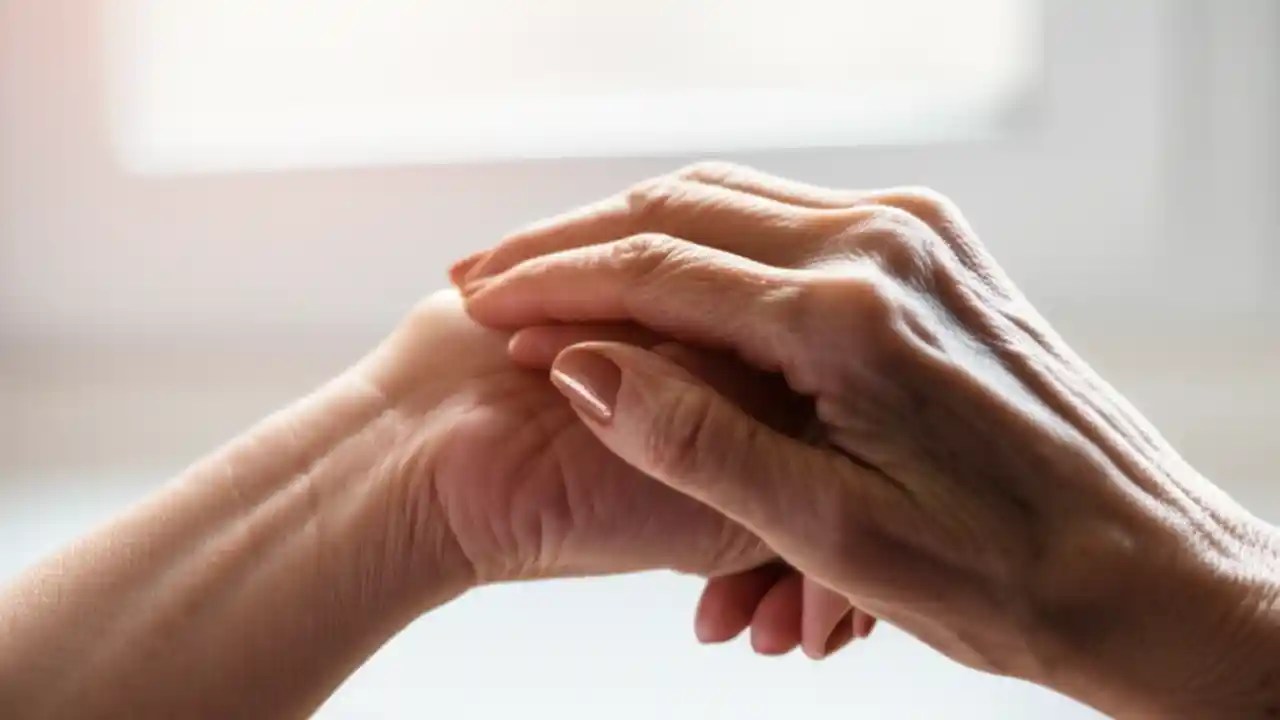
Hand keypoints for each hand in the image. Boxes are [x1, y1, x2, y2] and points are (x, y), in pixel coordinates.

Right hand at [455, 163, 1279, 716]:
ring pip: (730, 205)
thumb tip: (585, 365)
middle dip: (573, 246)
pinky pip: (785, 223)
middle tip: (486, 281)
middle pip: (683, 211)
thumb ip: (695, 439)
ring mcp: (914, 238)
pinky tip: (661, 284)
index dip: (551, 284)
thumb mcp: (831, 533)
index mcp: (848, 312)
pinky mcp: (929, 255)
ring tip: (550, 284)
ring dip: (633, 241)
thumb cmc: (1003, 575)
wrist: (1149, 568)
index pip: (657, 269)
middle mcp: (883, 244)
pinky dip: (705, 247)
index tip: (478, 300)